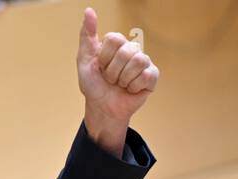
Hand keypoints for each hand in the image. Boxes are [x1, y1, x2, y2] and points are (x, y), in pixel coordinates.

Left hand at [76, 7, 157, 155]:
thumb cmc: (93, 85)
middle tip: (110, 79)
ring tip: (120, 84)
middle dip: (112, 71)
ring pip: (138, 61)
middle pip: (126, 51)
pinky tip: (130, 89)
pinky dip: (133, 87)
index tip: (100, 67)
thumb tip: (89, 10)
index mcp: (117, 44)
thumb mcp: (84, 60)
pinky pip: (147, 75)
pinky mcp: (152, 76)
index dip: (104, 57)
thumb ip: (86, 35)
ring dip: (123, 79)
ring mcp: (144, 62)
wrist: (101, 109)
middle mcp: (132, 50)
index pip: (114, 39)